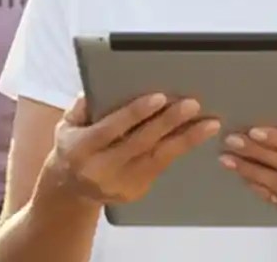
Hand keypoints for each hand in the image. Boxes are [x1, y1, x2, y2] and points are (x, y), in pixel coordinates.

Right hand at [45, 94, 219, 205]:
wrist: (70, 189)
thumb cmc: (72, 145)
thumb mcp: (67, 123)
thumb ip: (83, 105)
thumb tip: (106, 84)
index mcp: (79, 148)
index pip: (111, 128)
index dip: (135, 113)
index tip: (159, 97)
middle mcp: (100, 169)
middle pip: (140, 143)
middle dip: (169, 122)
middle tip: (192, 105)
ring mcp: (120, 184)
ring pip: (158, 158)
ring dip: (186, 139)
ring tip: (209, 124)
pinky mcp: (135, 192)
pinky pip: (161, 167)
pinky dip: (179, 149)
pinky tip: (196, 136)